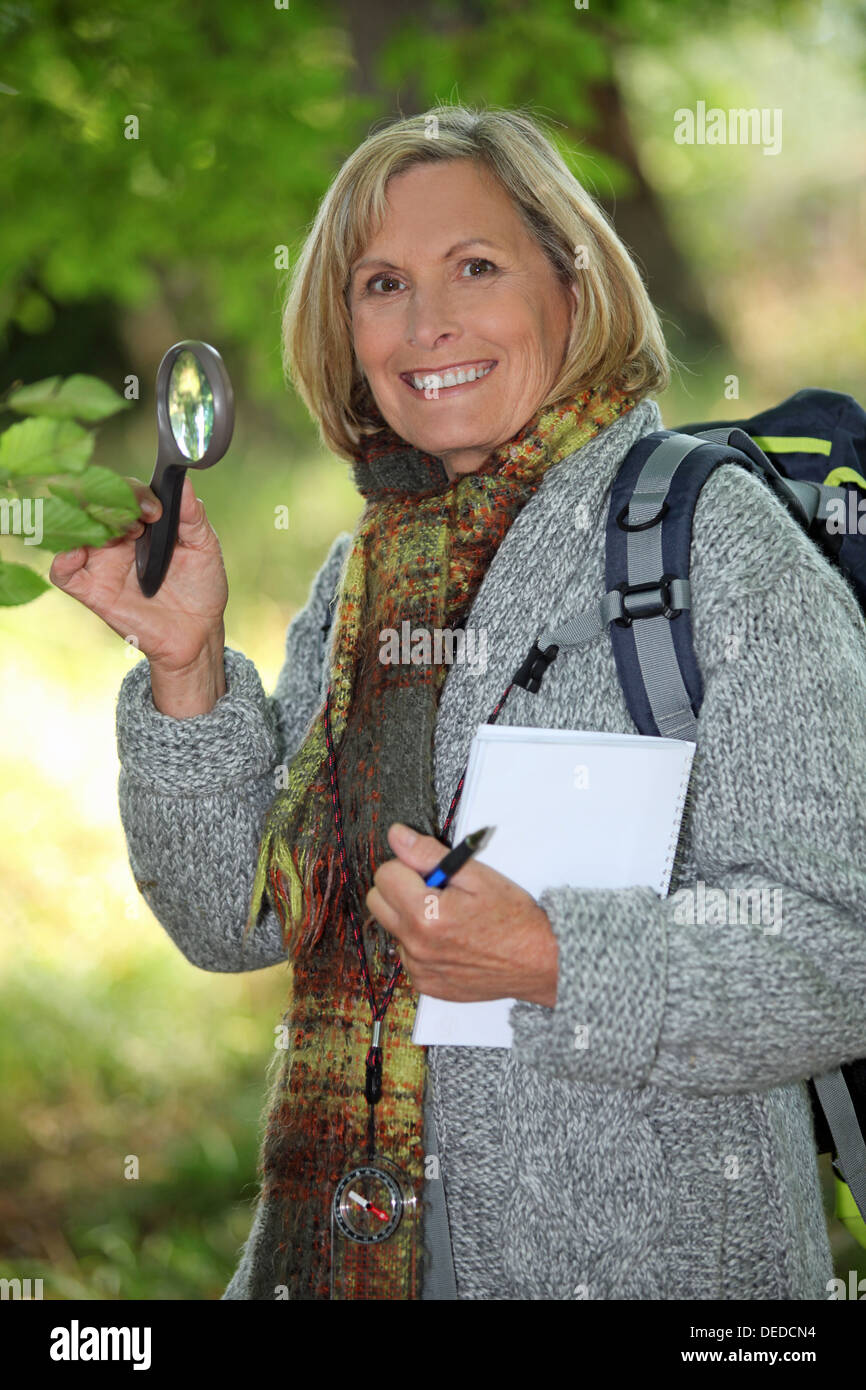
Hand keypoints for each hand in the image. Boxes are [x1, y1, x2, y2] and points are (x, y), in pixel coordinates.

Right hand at [48, 473, 227, 671]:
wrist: (198, 632)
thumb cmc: (200, 586)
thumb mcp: (204, 547)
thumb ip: (193, 517)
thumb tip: (183, 483)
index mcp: (142, 522)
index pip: (124, 492)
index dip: (135, 493)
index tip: (156, 511)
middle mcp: (117, 538)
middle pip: (94, 504)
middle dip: (111, 504)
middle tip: (137, 522)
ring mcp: (102, 563)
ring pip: (75, 531)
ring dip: (89, 524)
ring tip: (116, 535)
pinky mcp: (93, 591)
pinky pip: (64, 573)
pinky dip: (62, 560)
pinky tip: (75, 553)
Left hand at [365, 823, 558, 1007]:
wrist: (538, 962)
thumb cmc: (514, 919)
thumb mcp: (476, 875)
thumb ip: (429, 854)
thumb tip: (397, 837)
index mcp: (425, 915)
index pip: (385, 875)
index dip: (408, 866)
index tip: (431, 871)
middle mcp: (416, 946)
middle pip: (377, 903)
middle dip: (400, 889)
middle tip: (434, 890)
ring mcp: (419, 969)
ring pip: (393, 929)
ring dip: (410, 918)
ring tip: (448, 918)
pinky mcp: (426, 984)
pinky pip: (408, 955)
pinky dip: (422, 944)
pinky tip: (450, 940)